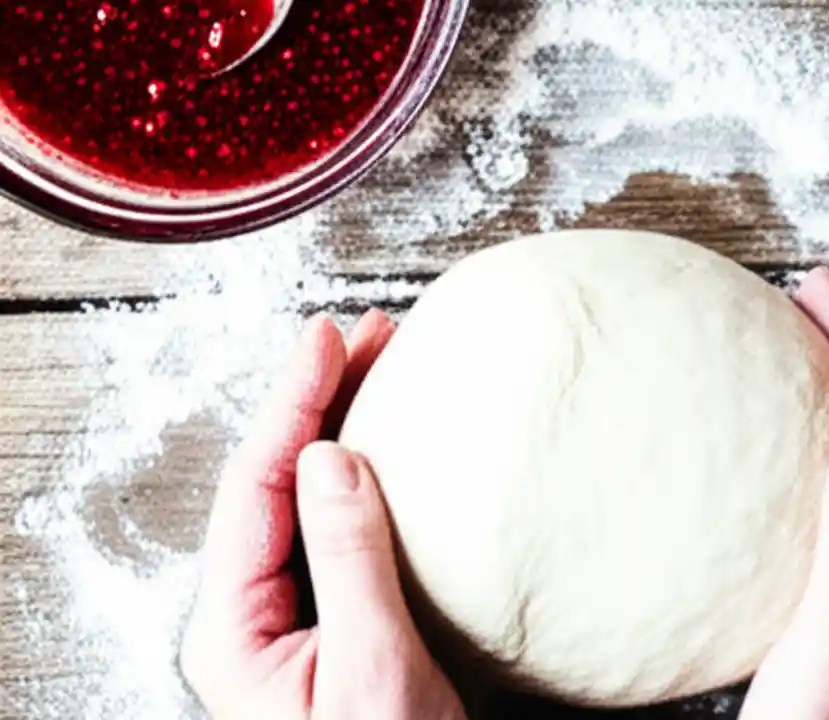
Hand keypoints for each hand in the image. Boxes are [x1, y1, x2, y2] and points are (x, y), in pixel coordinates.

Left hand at [180, 310, 466, 719]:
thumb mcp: (371, 668)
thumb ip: (349, 561)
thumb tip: (336, 457)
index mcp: (237, 626)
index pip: (258, 485)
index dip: (293, 404)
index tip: (328, 342)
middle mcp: (256, 613)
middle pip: (279, 480)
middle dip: (321, 401)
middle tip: (370, 337)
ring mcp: (297, 616)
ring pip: (313, 498)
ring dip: (349, 428)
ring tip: (386, 370)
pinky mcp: (341, 619)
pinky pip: (347, 529)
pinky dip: (377, 476)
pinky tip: (400, 447)